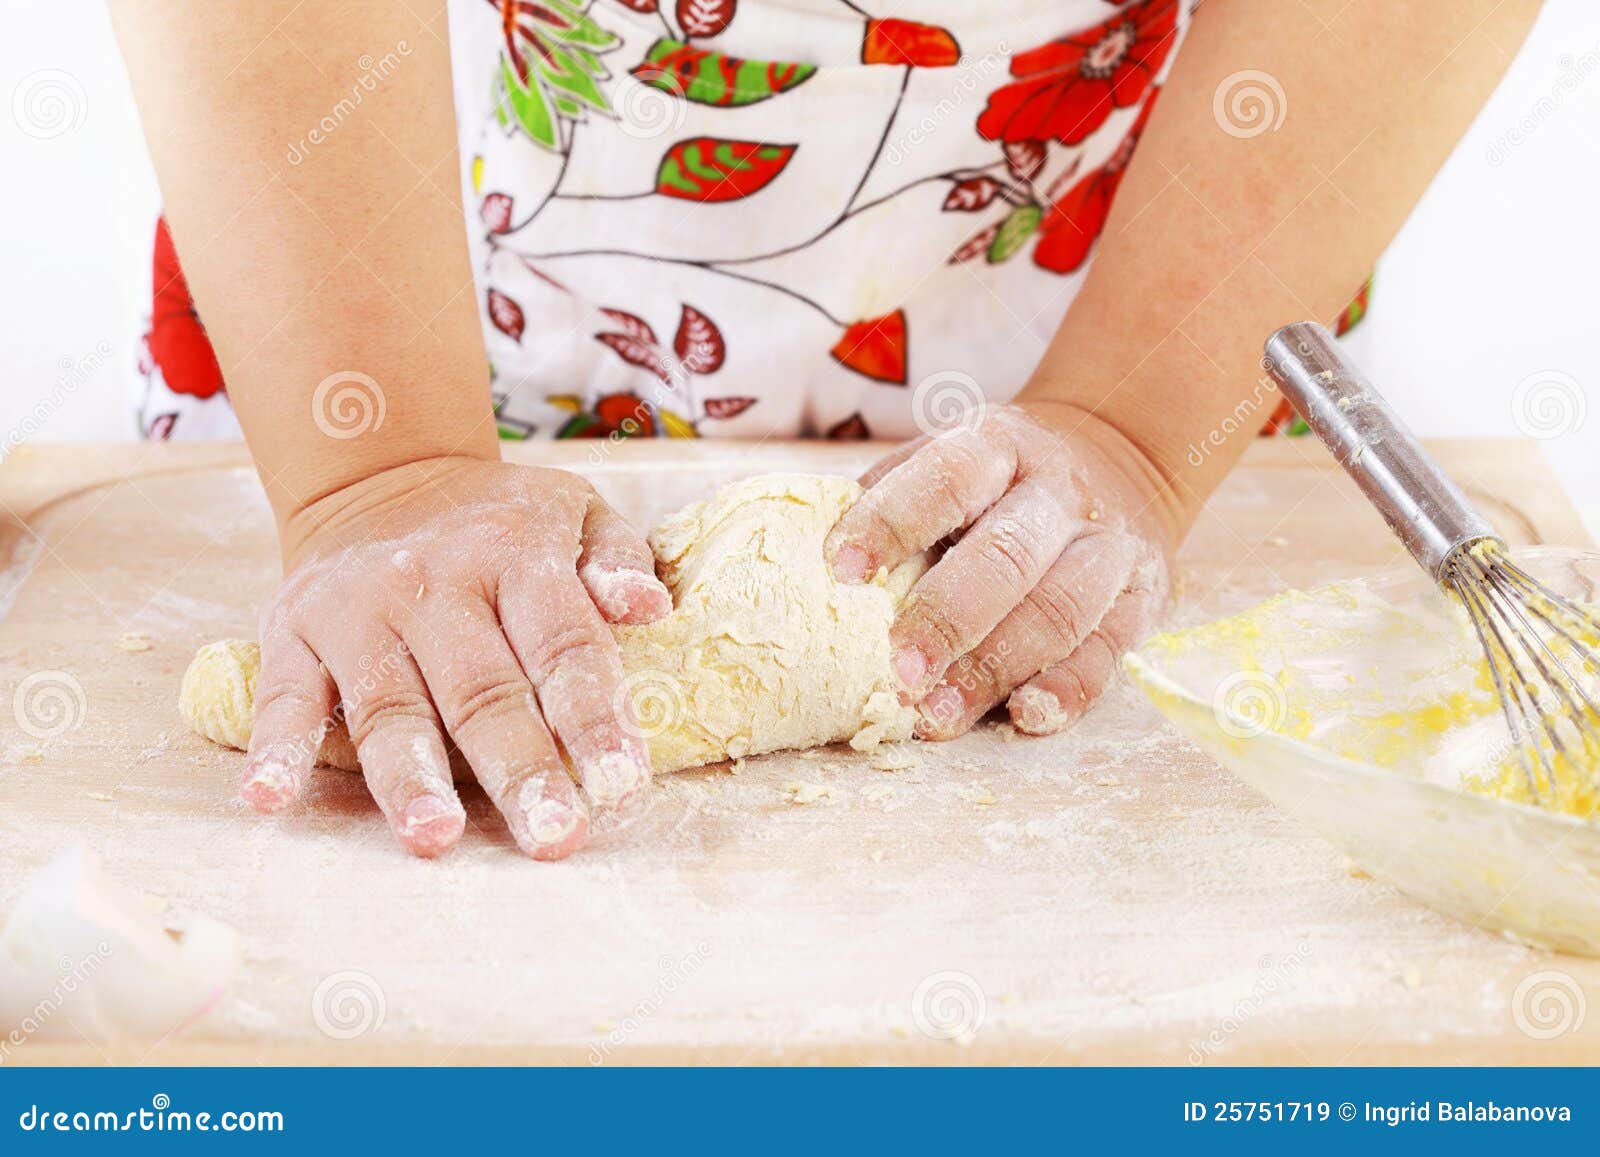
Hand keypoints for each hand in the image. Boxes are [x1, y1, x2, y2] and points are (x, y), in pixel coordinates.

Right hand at [243, 456, 670, 860]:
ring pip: (389, 704)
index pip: (564, 645)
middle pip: (483, 690)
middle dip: (519, 769)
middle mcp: (435, 581)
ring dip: (410, 777)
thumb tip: (651, 607)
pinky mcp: (294, 631)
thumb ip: (619, 559)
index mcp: (515, 554)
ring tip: (435, 838)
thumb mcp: (575, 511)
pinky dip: (276, 747)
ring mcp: (359, 609)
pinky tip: (272, 799)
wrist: (382, 472)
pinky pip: (284, 695)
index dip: (594, 717)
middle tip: (553, 836)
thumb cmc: (501, 519)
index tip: (623, 784)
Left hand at [826, 403, 1174, 739]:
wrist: (1118, 455)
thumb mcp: (946, 458)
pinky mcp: (1143, 597)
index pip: (945, 480)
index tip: (841, 568)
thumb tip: (803, 563)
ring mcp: (1108, 544)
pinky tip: (1024, 717)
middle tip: (898, 670)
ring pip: (1059, 609)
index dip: (892, 522)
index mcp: (995, 446)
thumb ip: (889, 500)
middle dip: (948, 618)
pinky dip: (1067, 690)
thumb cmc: (996, 478)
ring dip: (996, 669)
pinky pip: (1109, 650)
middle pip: (1007, 556)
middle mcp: (1058, 491)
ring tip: (938, 715)